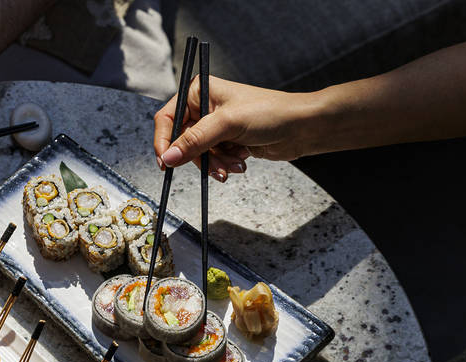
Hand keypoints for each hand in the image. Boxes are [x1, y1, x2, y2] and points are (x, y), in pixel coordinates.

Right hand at [154, 76, 326, 180]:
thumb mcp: (228, 124)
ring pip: (199, 155)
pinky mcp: (227, 141)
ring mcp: (216, 126)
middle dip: (200, 157)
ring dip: (216, 163)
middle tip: (213, 166)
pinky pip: (213, 160)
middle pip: (183, 141)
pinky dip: (225, 165)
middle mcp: (205, 107)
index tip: (165, 162)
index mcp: (200, 91)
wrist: (301, 127)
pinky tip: (241, 161)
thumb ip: (195, 140)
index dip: (164, 141)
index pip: (168, 118)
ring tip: (235, 163)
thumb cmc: (270, 113)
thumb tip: (168, 156)